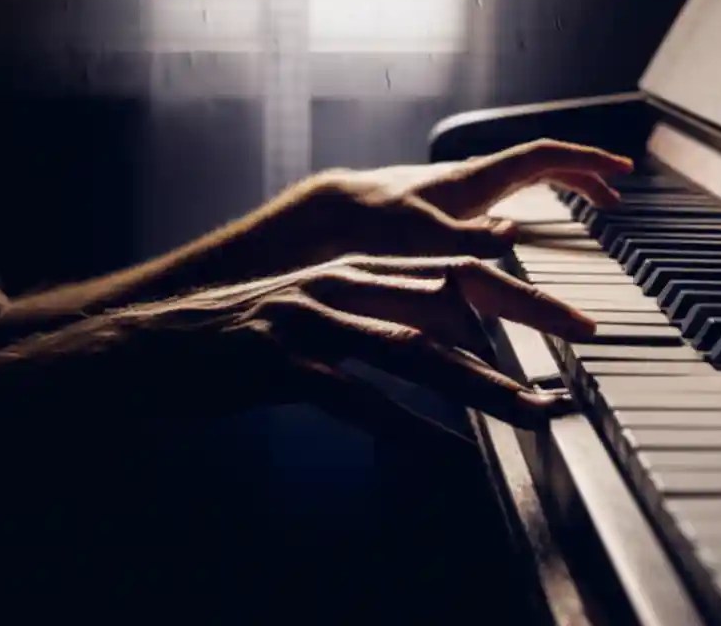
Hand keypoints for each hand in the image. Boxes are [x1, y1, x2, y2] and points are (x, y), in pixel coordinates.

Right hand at [119, 254, 592, 428]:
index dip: (520, 292)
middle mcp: (339, 283)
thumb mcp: (316, 313)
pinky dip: (403, 428)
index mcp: (355, 268)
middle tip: (577, 354)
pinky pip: (351, 397)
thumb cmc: (239, 338)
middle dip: (522, 323)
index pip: (455, 270)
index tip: (573, 321)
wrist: (143, 345)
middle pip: (451, 297)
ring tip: (530, 412)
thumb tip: (443, 333)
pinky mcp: (276, 365)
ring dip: (480, 384)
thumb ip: (377, 315)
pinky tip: (442, 452)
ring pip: (411, 347)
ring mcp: (307, 321)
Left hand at [249, 139, 631, 267]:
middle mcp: (478, 176)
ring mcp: (467, 188)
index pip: (546, 156)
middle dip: (586, 173)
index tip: (621, 170)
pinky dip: (536, 201)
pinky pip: (510, 192)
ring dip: (565, 187)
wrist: (337, 214)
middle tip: (618, 192)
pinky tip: (532, 227)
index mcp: (480, 178)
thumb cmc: (374, 225)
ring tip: (593, 208)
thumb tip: (512, 235)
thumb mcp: (422, 237)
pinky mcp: (454, 204)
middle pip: (545, 163)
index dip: (587, 161)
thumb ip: (467, 238)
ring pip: (529, 177)